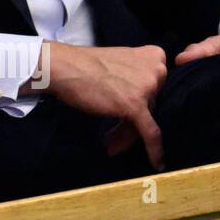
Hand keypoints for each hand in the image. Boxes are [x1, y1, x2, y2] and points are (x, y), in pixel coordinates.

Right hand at [42, 42, 166, 169]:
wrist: (63, 66)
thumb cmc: (84, 65)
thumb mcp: (121, 64)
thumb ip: (137, 79)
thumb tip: (144, 110)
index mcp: (154, 56)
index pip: (157, 88)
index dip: (142, 103)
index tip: (127, 113)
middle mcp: (156, 69)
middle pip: (152, 105)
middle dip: (132, 121)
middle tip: (112, 133)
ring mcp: (147, 86)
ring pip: (147, 121)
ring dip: (128, 135)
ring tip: (110, 143)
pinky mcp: (136, 104)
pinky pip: (150, 133)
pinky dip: (154, 150)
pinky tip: (156, 163)